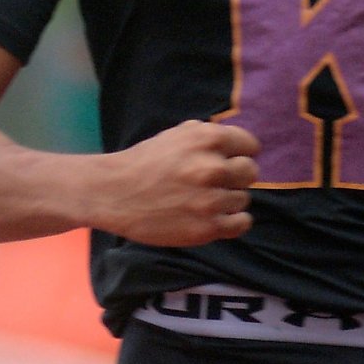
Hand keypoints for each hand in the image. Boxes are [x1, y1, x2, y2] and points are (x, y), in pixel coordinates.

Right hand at [91, 120, 260, 245]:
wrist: (112, 193)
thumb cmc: (145, 163)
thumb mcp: (177, 135)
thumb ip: (209, 136)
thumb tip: (241, 144)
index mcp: (207, 139)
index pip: (251, 145)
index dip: (240, 153)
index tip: (227, 160)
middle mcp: (212, 168)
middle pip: (250, 172)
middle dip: (235, 176)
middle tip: (214, 182)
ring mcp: (211, 200)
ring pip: (244, 198)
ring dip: (228, 200)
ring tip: (202, 200)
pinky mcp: (207, 227)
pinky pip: (242, 222)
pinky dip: (233, 221)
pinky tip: (215, 216)